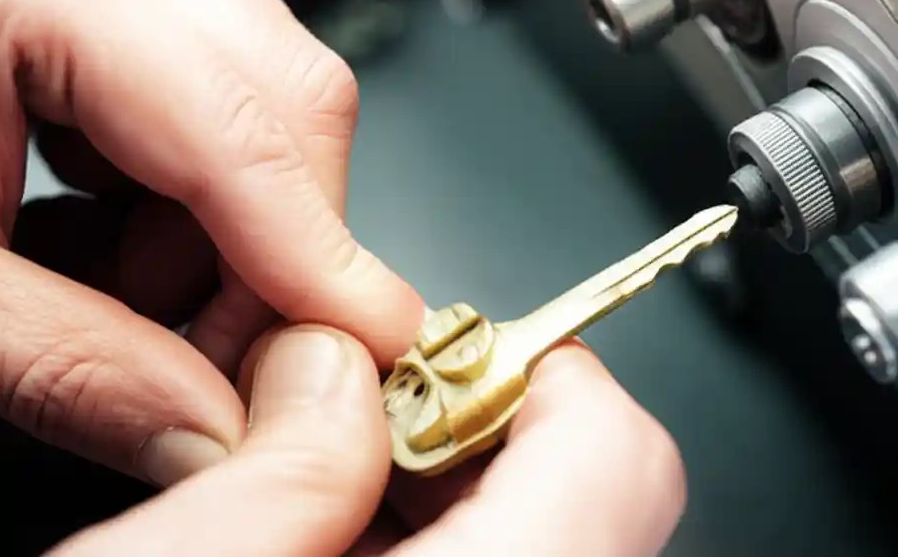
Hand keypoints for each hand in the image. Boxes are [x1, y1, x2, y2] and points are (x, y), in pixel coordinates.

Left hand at [0, 0, 421, 486]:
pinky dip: (171, 192)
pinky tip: (88, 239)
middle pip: (280, 103)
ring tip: (106, 303)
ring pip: (254, 101)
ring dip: (215, 233)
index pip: (249, 127)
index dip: (324, 258)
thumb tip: (207, 430)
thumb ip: (67, 364)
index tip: (372, 352)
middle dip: (267, 256)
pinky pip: (194, 91)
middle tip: (209, 367)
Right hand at [47, 327, 687, 556]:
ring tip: (333, 512)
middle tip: (360, 429)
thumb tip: (335, 370)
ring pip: (561, 549)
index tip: (448, 360)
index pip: (619, 454)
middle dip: (476, 439)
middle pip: (599, 502)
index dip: (538, 374)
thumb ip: (278, 461)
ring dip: (458, 506)